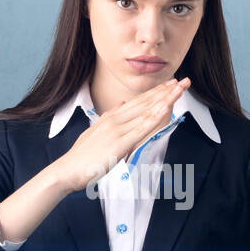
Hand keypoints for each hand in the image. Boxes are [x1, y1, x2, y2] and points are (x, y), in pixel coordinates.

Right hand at [52, 77, 189, 193]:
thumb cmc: (80, 157)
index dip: (155, 92)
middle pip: (145, 102)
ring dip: (166, 99)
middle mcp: (115, 119)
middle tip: (182, 80)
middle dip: (165, 91)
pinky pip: (142, 128)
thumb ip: (108, 118)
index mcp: (110, 117)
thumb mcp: (94, 132)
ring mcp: (118, 130)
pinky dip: (155, 116)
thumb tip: (120, 104)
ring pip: (147, 111)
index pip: (137, 101)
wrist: (67, 170)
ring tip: (180, 88)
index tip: (168, 84)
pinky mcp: (120, 143)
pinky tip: (166, 107)